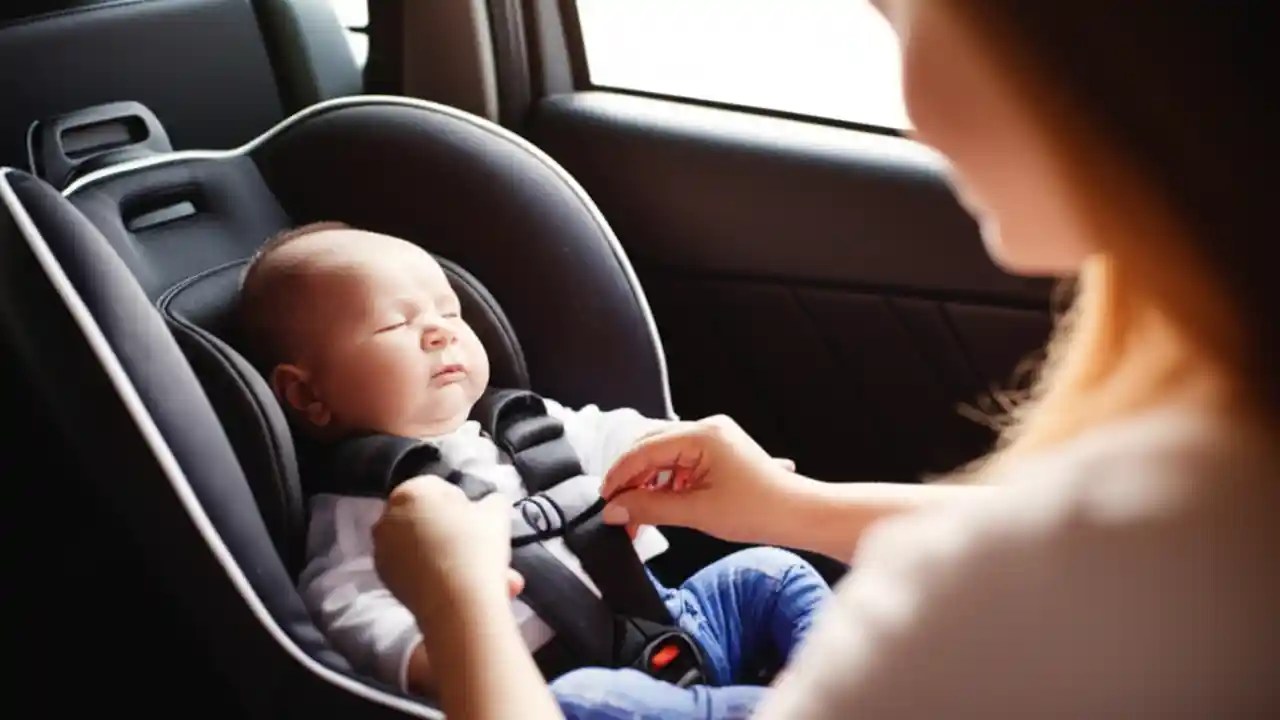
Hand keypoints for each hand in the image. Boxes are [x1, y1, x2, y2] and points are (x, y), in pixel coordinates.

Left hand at [372, 475, 516, 617]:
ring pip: (423, 549)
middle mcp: (387, 518)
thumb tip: (488, 505)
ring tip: (482, 577)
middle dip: (454, 535)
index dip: (461, 505)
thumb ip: (492, 502)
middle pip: (427, 520)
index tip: (478, 523)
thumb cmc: (476, 547)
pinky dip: (435, 577)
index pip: (438, 488)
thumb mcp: (497, 513)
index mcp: (410, 492)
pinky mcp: (385, 581)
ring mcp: (382, 551)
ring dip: (450, 559)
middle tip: (481, 551)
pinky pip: (415, 571)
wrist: (458, 606)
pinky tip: (464, 589)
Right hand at [601, 415, 806, 544]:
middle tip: (619, 510)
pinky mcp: (719, 453)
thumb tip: (615, 509)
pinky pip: (681, 463)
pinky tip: (661, 506)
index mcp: (702, 434)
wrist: (800, 515)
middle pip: (651, 447)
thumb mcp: (697, 512)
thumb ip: (650, 508)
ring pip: (664, 456)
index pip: (644, 449)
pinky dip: (666, 484)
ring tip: (639, 515)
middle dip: (631, 480)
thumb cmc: (759, 510)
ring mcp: (714, 439)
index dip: (620, 475)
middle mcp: (707, 429)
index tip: (605, 500)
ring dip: (648, 484)